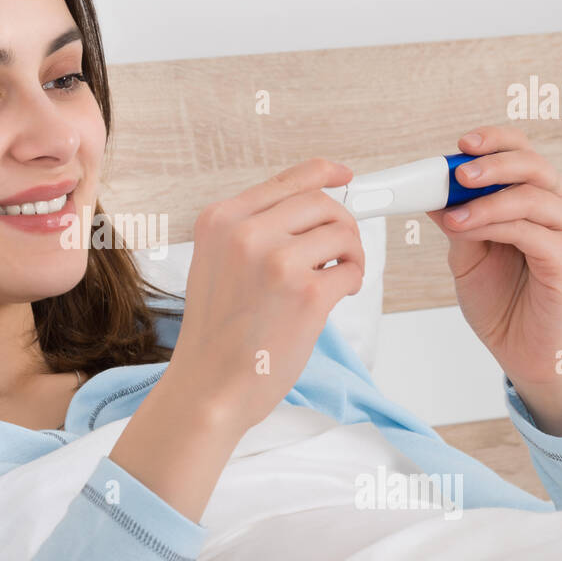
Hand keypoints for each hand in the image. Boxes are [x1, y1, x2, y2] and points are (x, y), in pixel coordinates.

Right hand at [172, 158, 363, 434]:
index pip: (288, 179)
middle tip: (339, 253)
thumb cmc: (216, 334)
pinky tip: (333, 298)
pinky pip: (352, 269)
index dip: (325, 174)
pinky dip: (351, 282)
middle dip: (341, 226)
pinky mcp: (307, 293)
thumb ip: (252, 230)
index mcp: (220, 219)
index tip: (344, 176)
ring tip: (334, 280)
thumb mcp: (216, 263)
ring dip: (350, 255)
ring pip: (343, 233)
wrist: (209, 387)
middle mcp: (246, 233)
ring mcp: (277, 261)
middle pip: (322, 203)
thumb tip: (309, 207)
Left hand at [425, 125, 561, 432]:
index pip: (524, 152)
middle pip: (533, 165)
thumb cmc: (499, 297)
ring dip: (485, 202)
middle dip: (491, 165)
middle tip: (457, 174)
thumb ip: (458, 216)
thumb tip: (431, 188)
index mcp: (543, 196)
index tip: (461, 144)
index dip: (495, 141)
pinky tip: (464, 231)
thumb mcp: (467, 249)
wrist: (520, 348)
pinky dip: (492, 225)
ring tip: (451, 216)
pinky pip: (529, 231)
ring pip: (530, 196)